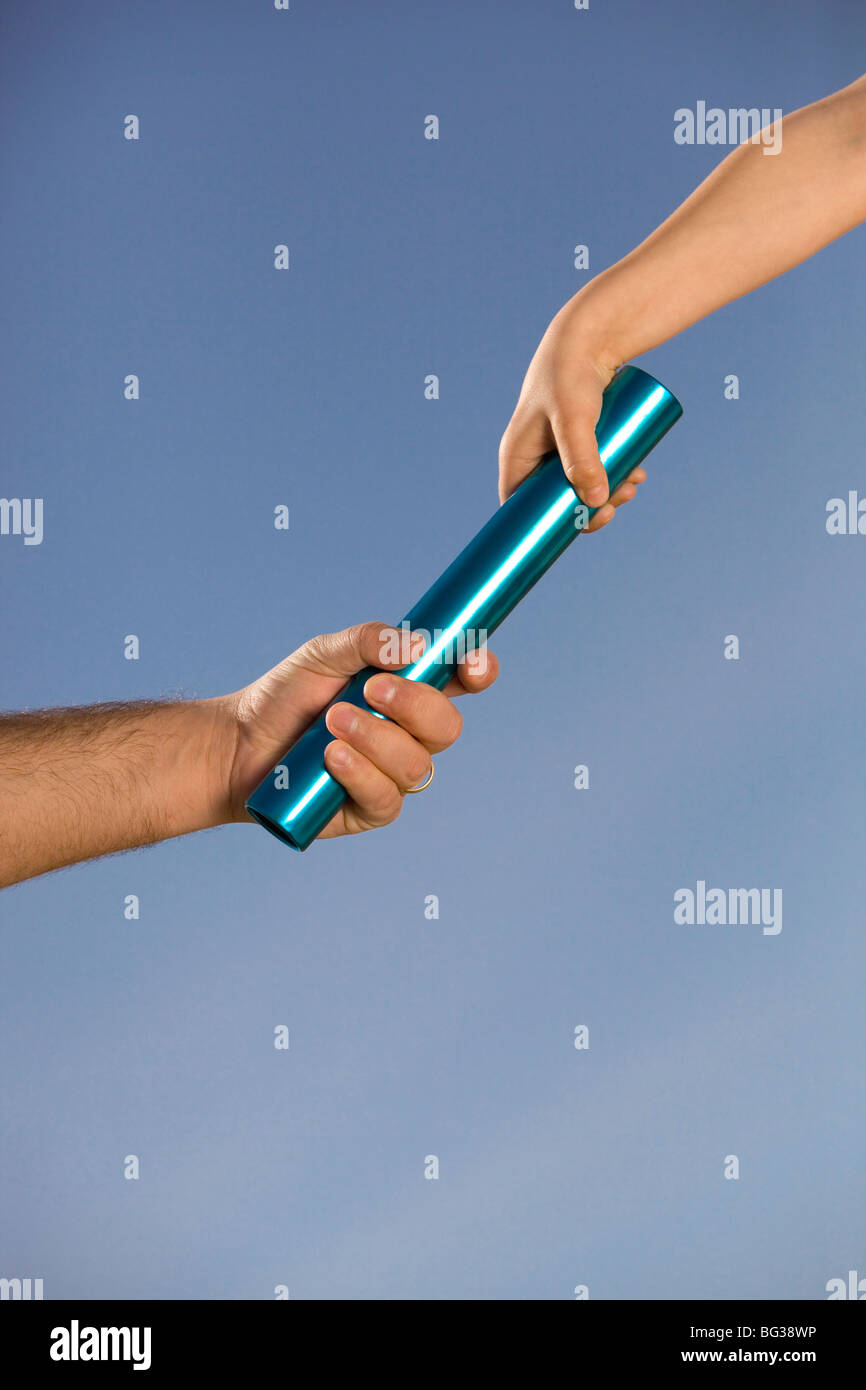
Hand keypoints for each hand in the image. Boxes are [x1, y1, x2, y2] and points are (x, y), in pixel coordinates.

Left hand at [221, 621, 497, 839]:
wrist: (237, 745)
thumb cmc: (285, 697)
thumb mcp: (322, 654)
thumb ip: (367, 641)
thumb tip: (417, 645)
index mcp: (409, 690)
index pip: (459, 681)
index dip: (477, 671)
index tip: (472, 662)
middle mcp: (409, 734)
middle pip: (447, 726)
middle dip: (415, 705)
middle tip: (371, 689)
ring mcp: (393, 774)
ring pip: (416, 763)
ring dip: (376, 738)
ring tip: (331, 722)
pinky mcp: (371, 809)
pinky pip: (387, 797)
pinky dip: (360, 772)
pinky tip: (332, 758)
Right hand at [497, 295, 646, 530]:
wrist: (590, 335)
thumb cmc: (571, 373)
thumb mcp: (574, 419)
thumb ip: (582, 458)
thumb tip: (595, 502)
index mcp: (518, 456)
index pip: (520, 507)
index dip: (545, 526)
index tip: (580, 529)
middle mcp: (535, 456)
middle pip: (556, 500)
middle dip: (589, 506)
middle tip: (618, 504)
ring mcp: (558, 447)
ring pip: (580, 484)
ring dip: (608, 490)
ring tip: (634, 483)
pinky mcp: (580, 435)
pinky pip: (593, 465)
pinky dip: (613, 472)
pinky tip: (635, 472)